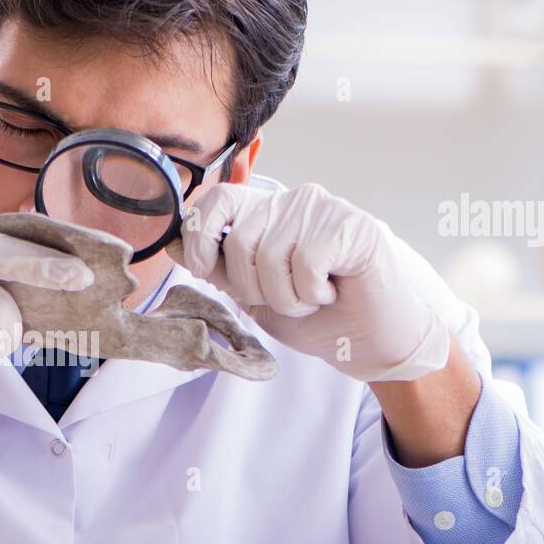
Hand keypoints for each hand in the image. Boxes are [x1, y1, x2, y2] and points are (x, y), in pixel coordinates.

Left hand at [167, 182, 449, 382]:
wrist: (372, 343)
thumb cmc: (317, 320)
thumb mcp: (254, 297)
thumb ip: (218, 269)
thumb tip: (171, 245)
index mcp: (266, 213)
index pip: (216, 199)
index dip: (200, 237)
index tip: (205, 269)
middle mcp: (292, 201)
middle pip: (238, 239)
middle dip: (253, 288)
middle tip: (287, 299)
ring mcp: (323, 209)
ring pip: (270, 256)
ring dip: (287, 298)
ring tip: (314, 298)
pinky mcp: (352, 225)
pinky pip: (305, 262)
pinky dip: (313, 293)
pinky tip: (334, 291)